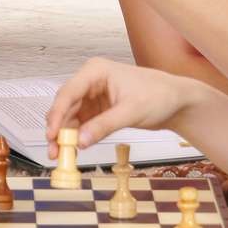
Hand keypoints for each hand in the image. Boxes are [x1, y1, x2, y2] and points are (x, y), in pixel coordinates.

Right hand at [45, 58, 188, 151]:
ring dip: (65, 135)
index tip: (51, 135)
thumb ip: (103, 126)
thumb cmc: (158, 96)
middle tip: (54, 151)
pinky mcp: (98, 109)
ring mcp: (93, 95)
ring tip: (60, 156)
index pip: (68, 92)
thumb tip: (79, 142)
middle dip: (58, 128)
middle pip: (66, 105)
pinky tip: (73, 150)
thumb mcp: (130, 112)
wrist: (176, 102)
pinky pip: (82, 123)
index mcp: (95, 71)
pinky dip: (76, 137)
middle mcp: (90, 81)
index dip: (57, 114)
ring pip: (71, 116)